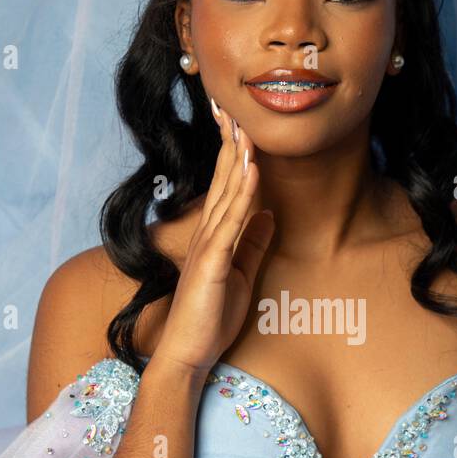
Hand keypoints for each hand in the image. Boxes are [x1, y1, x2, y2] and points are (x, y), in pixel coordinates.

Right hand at [151, 103, 274, 378]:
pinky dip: (241, 193)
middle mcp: (207, 234)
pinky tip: (250, 170)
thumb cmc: (211, 320)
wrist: (188, 353)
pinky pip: (229, 222)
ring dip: (236, 158)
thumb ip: (252, 246)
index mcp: (214, 236)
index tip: (237, 122)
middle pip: (219, 178)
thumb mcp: (241, 277)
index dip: (231, 152)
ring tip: (245, 126)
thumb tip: (268, 216)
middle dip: (227, 141)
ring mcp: (207, 247)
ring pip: (225, 193)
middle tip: (229, 104)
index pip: (223, 186)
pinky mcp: (212, 263)